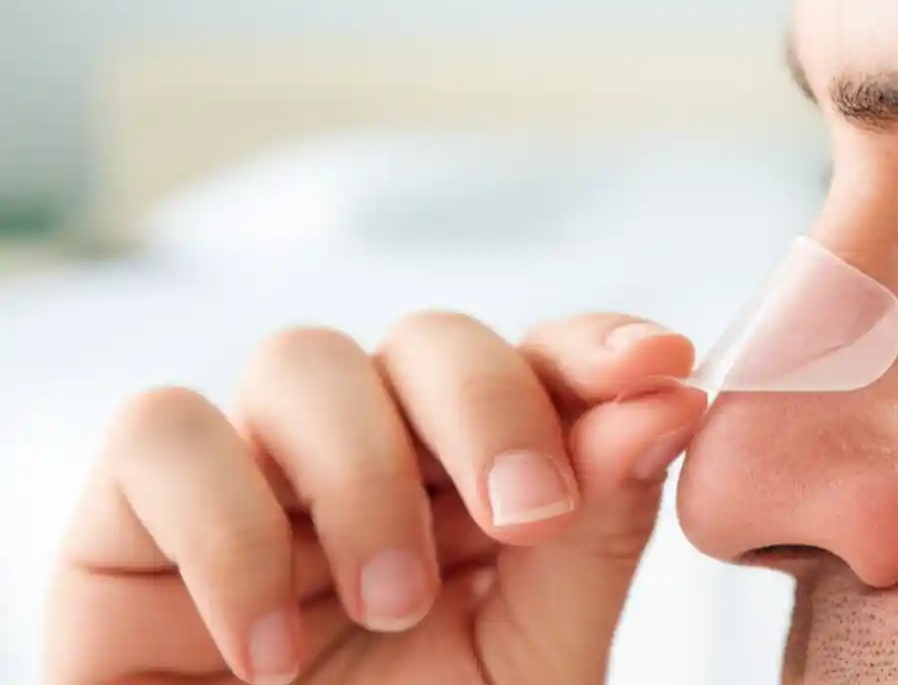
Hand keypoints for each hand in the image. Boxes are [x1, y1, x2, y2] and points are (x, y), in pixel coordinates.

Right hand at [45, 312, 705, 684]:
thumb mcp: (529, 663)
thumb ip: (594, 539)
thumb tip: (669, 401)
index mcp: (472, 484)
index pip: (534, 365)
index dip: (591, 346)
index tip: (657, 362)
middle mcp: (369, 457)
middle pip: (427, 339)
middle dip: (488, 407)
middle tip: (525, 514)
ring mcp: (255, 474)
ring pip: (302, 360)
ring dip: (364, 476)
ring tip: (392, 606)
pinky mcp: (134, 515)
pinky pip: (163, 433)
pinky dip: (227, 531)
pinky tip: (269, 649)